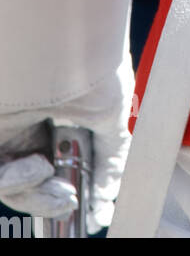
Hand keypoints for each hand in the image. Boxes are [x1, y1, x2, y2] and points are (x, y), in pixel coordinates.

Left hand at [0, 55, 133, 233]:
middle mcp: (33, 121)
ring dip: (40, 196)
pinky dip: (18, 182)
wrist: (63, 45)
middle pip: (40, 176)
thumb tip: (110, 191)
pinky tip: (39, 167)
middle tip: (76, 205)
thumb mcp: (111, 113)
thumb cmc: (89, 64)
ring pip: (17, 183)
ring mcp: (10, 130)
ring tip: (62, 191)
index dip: (81, 185)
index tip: (95, 211)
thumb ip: (113, 155)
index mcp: (62, 112)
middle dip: (57, 198)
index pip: (68, 159)